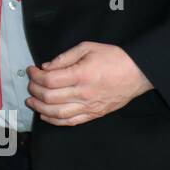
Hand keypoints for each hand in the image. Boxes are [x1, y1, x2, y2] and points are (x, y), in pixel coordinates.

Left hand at [25, 41, 154, 125]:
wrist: (138, 72)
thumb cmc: (114, 58)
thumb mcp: (87, 48)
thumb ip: (64, 57)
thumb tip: (46, 67)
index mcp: (81, 75)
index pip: (49, 80)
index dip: (35, 76)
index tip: (31, 70)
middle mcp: (84, 93)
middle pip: (49, 97)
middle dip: (34, 90)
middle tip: (31, 83)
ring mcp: (89, 106)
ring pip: (57, 113)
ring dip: (40, 108)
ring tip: (31, 100)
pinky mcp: (94, 114)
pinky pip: (70, 122)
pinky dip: (54, 120)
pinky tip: (45, 115)